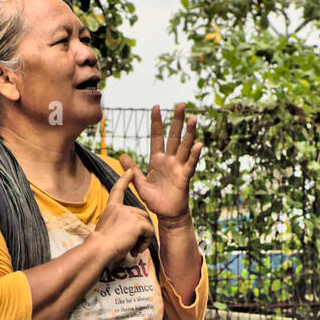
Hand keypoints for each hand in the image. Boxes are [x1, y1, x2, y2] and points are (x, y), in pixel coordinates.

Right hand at [92, 166, 155, 264]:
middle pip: (141, 214)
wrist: (99, 249)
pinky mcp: (138, 223)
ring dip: (143, 238)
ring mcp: (130, 214)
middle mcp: (121, 208)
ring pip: (146, 224)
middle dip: (140, 230)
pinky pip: (149, 232)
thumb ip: (115, 225)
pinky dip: (145, 242)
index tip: (130, 170)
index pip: (118, 190)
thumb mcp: (104, 229)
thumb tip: (125, 233)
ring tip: (132, 249)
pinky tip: (135, 249)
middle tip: (131, 246)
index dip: (124, 179)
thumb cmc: (99, 246)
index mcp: (111, 208)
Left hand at [118, 103, 201, 221]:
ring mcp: (178, 167)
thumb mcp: (139, 183)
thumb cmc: (154, 199)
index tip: (156, 107)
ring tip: (193, 118)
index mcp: (157, 159)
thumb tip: (122, 155)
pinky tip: (198, 144)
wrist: (166, 214)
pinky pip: (190, 164)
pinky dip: (194, 155)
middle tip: (181, 104)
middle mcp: (169, 160)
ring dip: (189, 133)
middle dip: (177, 121)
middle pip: (174, 136)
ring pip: (184, 147)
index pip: (157, 136)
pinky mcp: (184, 177)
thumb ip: (131, 169)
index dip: (156, 122)